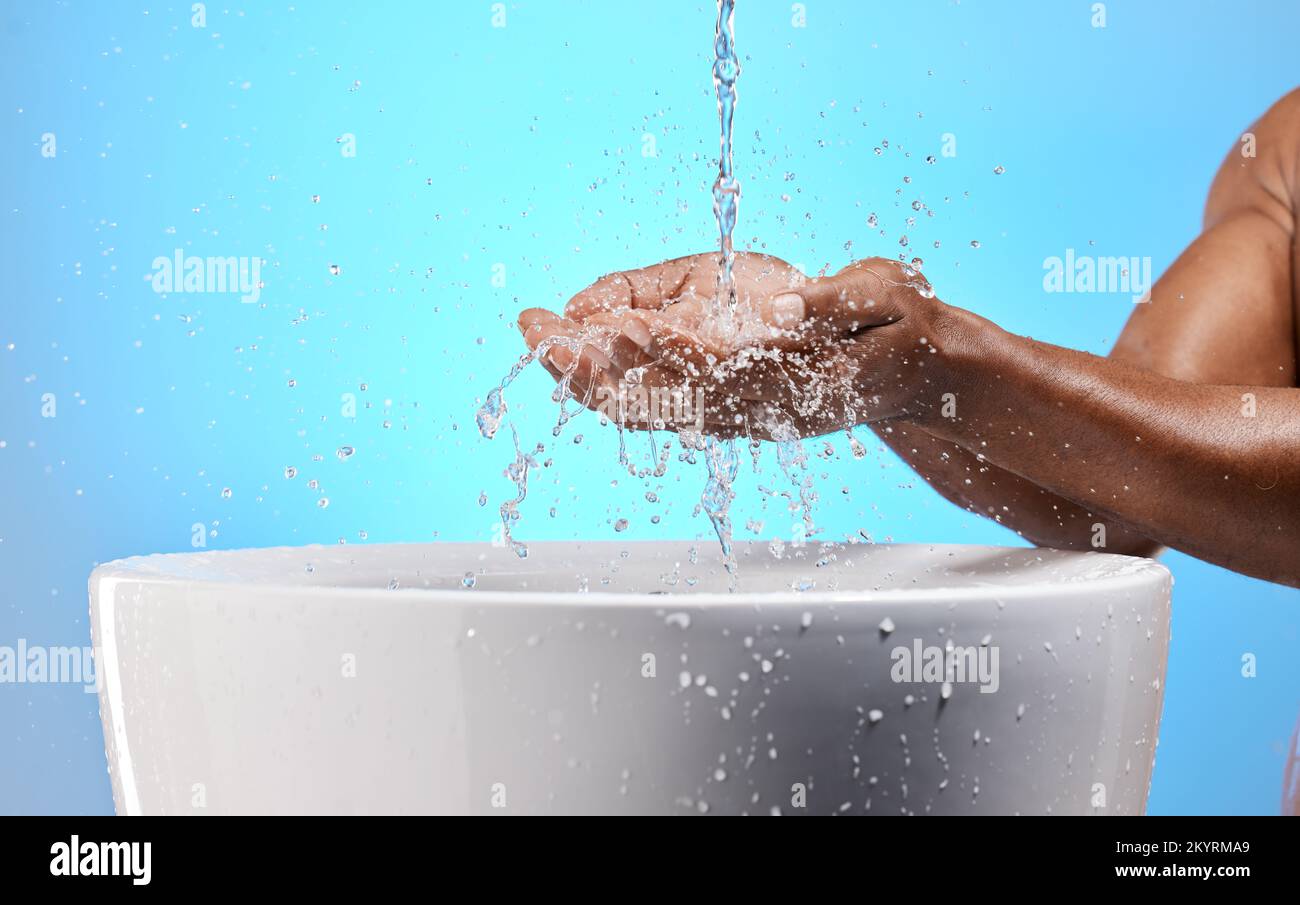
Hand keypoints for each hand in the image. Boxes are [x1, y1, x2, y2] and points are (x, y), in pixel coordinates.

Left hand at [515, 252, 948, 440]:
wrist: (918, 379)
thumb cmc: (903, 332)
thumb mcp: (887, 300)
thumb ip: (837, 303)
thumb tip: (780, 307)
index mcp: (790, 379)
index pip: (711, 369)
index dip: (658, 347)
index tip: (610, 323)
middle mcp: (752, 406)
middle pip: (658, 398)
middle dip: (592, 367)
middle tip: (535, 330)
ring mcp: (735, 413)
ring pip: (648, 406)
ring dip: (588, 374)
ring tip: (537, 333)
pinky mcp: (725, 406)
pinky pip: (657, 401)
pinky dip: (611, 379)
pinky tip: (575, 349)